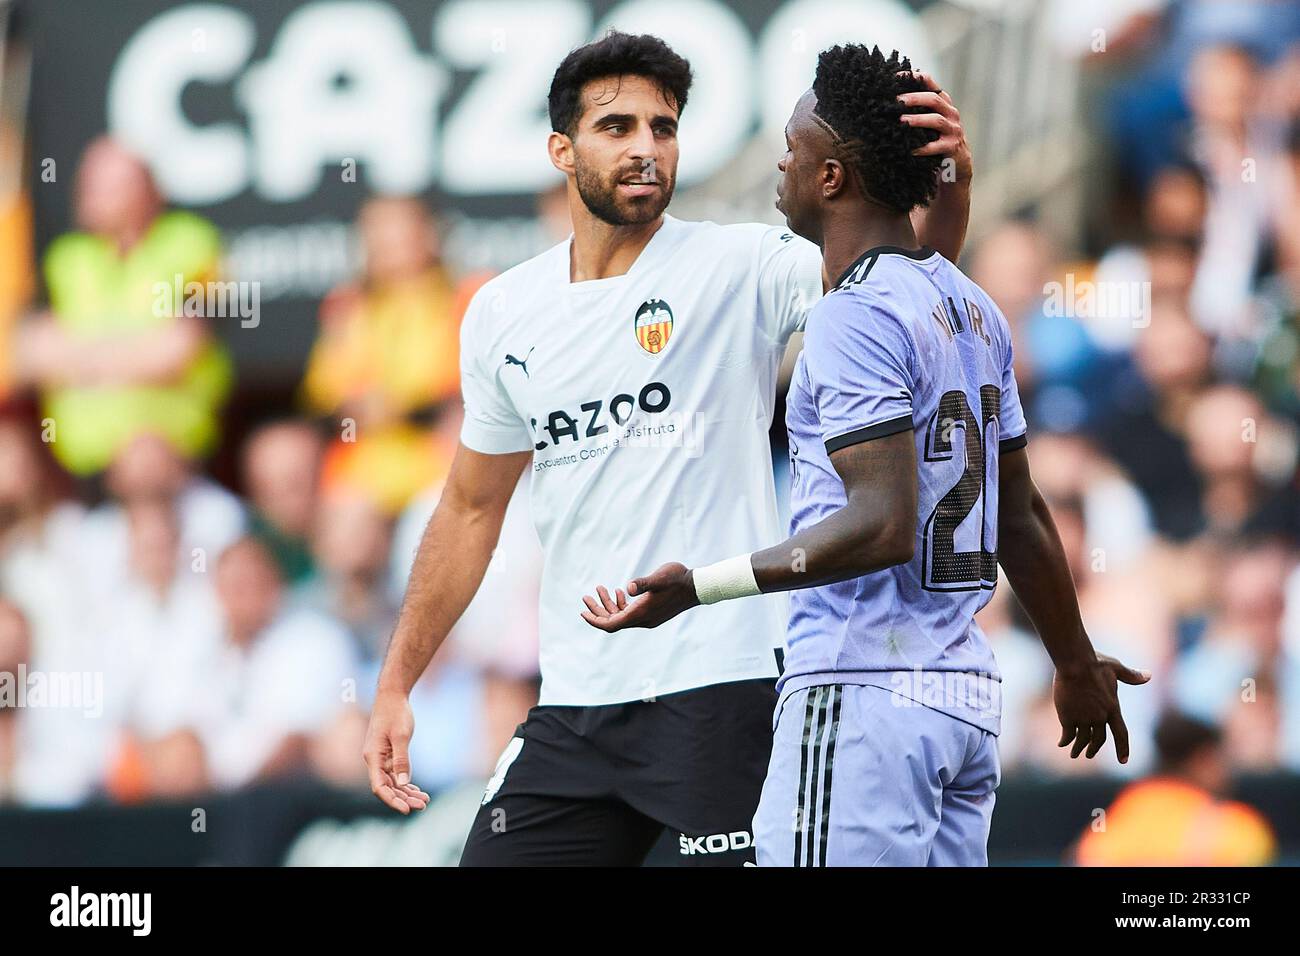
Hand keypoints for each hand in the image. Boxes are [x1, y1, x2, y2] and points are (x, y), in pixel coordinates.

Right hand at [362, 689, 431, 813]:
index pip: (380, 787)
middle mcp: (374, 760)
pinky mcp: (387, 754)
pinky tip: (417, 791)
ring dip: (406, 793)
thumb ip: (402, 759)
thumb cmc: (395, 712)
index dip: (392, 800)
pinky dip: (405, 783)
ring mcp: (380, 758)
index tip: (406, 810)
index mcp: (373, 756)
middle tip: (422, 805)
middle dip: (403, 799)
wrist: (392, 695)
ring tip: (424, 801)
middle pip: (387, 787)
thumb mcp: (401, 735)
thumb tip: (404, 783)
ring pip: (392, 782)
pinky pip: (395, 774)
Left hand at [579, 562, 699, 631]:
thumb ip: (644, 583)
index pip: (611, 624)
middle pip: (613, 621)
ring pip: (622, 616)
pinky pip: (631, 613)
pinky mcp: (652, 612)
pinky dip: (621, 604)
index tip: (582, 612)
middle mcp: (643, 620)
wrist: (697, 587)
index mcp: (641, 614)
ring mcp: (648, 617)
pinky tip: (619, 592)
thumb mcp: (659, 578)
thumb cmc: (678, 579)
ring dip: (609, 605)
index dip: (595, 620)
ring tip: (599, 588)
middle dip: (598, 611)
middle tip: (586, 597)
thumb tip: (629, 587)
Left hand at [896, 71, 971, 182]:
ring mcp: (953, 129)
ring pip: (936, 120)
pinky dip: (921, 148)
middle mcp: (950, 112)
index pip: (930, 81)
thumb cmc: (937, 137)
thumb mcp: (930, 119)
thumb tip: (889, 99)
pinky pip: (935, 146)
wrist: (958, 161)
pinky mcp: (952, 146)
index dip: (914, 77)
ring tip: (901, 121)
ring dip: (917, 120)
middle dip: (914, 98)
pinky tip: (909, 149)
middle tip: (897, 100)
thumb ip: (917, 108)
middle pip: (934, 99)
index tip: (895, 76)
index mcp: (943, 102)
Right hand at [1053, 653, 1151, 762]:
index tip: (1123, 760)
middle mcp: (1100, 717)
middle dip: (1093, 749)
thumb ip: (1131, 676)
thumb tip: (1148, 676)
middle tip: (1089, 754)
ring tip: (1074, 754)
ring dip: (1078, 749)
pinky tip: (1061, 743)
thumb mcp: (1116, 668)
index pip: (1121, 734)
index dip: (1123, 748)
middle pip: (1098, 740)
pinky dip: (1065, 741)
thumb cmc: (1095, 662)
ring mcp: (1084, 718)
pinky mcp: (1068, 717)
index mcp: (1113, 708)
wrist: (1075, 663)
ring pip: (1082, 740)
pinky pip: (1068, 735)